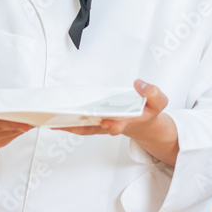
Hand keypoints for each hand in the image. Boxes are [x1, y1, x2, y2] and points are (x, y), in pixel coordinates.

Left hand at [53, 79, 167, 136]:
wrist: (145, 125)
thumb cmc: (149, 112)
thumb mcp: (159, 102)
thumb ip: (153, 93)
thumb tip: (139, 84)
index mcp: (127, 121)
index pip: (117, 125)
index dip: (111, 124)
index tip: (105, 120)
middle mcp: (112, 126)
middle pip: (94, 127)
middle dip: (81, 124)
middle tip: (66, 118)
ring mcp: (103, 126)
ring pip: (84, 128)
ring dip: (69, 126)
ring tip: (52, 121)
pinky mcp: (97, 124)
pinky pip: (81, 126)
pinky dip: (69, 125)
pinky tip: (56, 122)